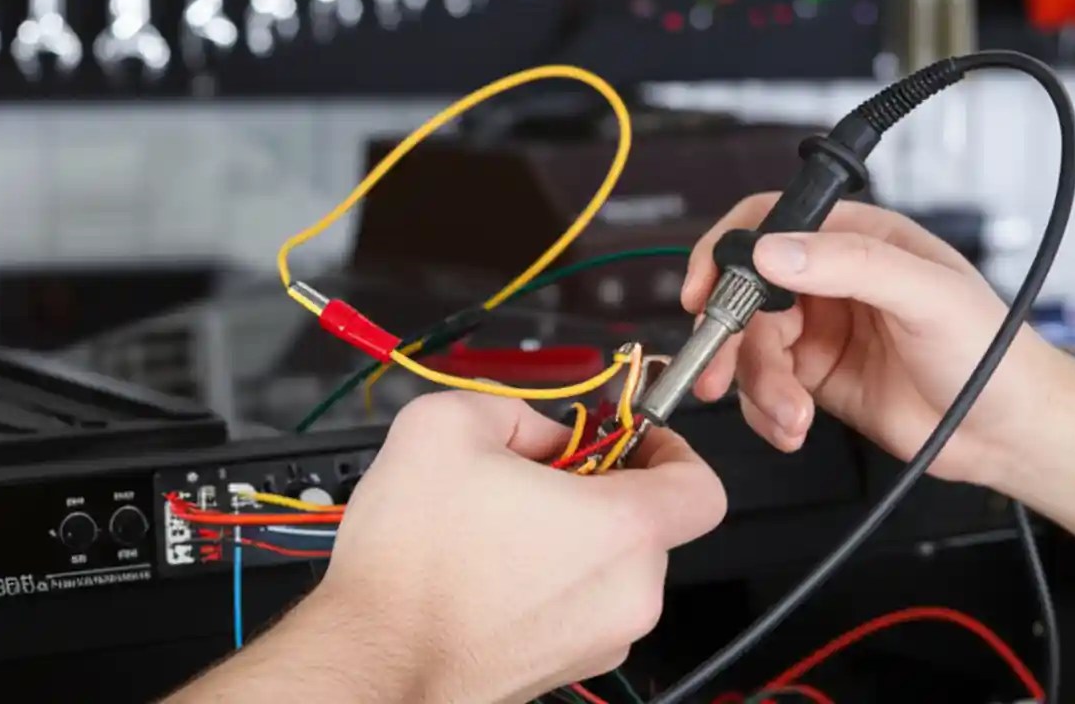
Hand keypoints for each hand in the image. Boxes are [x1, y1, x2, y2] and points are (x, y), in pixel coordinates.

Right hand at [313, 392, 725, 702]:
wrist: (373, 661)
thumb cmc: (412, 563)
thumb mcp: (447, 425)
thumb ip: (514, 407)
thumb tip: (541, 433)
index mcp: (622, 530)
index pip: (702, 487)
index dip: (672, 450)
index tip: (630, 440)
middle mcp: (628, 594)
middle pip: (647, 525)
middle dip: (598, 489)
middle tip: (537, 476)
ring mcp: (599, 639)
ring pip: (609, 567)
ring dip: (569, 537)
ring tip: (497, 526)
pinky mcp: (565, 667)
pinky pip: (578, 606)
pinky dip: (549, 580)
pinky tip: (487, 568)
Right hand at [682, 193, 1069, 484]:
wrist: (1007, 433)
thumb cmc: (990, 352)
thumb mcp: (927, 295)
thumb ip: (851, 265)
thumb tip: (773, 251)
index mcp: (857, 241)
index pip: (769, 223)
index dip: (726, 251)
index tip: (703, 288)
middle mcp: (830, 282)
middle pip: (745, 296)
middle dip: (727, 339)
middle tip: (714, 372)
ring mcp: (818, 332)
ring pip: (749, 349)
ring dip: (758, 387)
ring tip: (789, 416)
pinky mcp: (814, 380)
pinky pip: (763, 390)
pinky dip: (767, 413)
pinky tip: (793, 427)